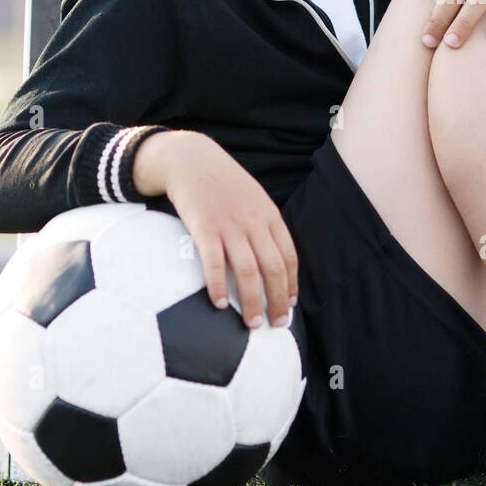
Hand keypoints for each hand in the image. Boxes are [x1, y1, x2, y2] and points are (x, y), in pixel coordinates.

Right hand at [132, 130, 298, 328]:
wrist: (194, 161)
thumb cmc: (225, 184)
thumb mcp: (255, 199)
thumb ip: (263, 227)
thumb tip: (270, 260)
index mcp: (269, 217)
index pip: (289, 256)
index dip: (291, 284)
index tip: (290, 305)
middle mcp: (254, 223)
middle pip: (273, 268)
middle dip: (278, 300)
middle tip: (276, 324)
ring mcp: (230, 226)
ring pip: (248, 271)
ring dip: (253, 301)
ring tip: (252, 323)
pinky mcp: (204, 230)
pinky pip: (215, 263)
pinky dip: (219, 286)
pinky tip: (220, 305)